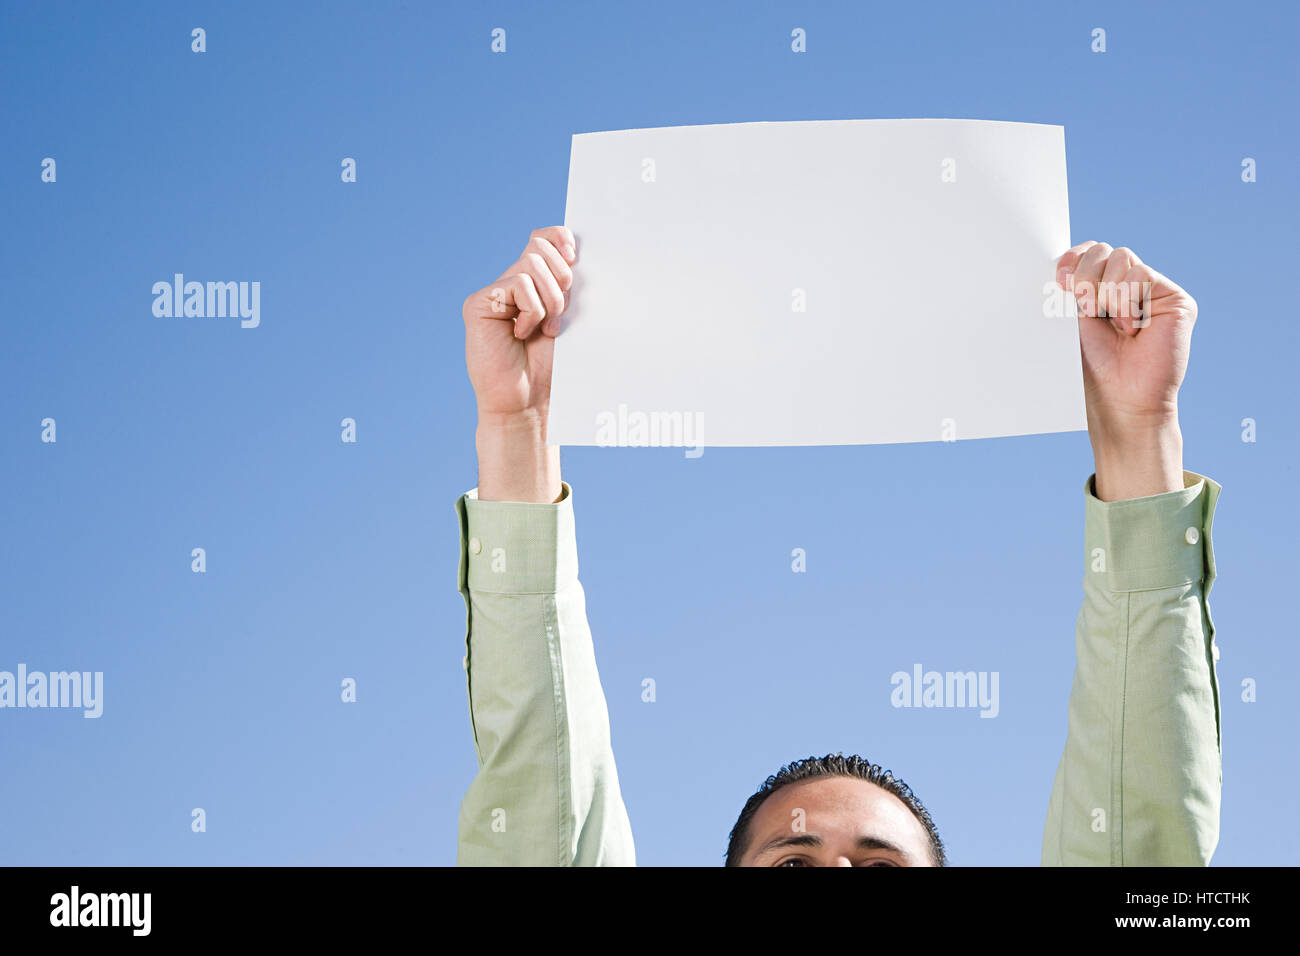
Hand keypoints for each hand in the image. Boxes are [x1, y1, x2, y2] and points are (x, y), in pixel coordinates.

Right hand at [462, 226, 576, 501]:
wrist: (529, 402)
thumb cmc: (550, 367)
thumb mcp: (568, 317)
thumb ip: (566, 284)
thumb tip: (574, 245)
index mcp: (532, 284)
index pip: (544, 238)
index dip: (561, 239)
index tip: (575, 258)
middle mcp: (510, 284)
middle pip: (540, 247)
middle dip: (562, 278)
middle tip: (561, 314)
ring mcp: (492, 293)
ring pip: (531, 264)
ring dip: (551, 300)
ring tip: (545, 329)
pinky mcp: (478, 304)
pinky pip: (518, 285)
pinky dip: (532, 311)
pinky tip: (521, 333)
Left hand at [1055, 242, 1196, 500]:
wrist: (1122, 396)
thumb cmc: (1096, 366)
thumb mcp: (1074, 321)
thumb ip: (1072, 289)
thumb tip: (1058, 265)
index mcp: (1101, 288)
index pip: (1087, 252)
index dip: (1072, 258)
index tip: (1058, 279)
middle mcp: (1127, 286)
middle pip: (1102, 250)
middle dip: (1085, 276)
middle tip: (1086, 309)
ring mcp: (1153, 290)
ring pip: (1122, 257)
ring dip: (1107, 291)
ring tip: (1112, 323)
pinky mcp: (1174, 298)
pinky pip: (1141, 274)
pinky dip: (1127, 300)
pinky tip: (1131, 326)